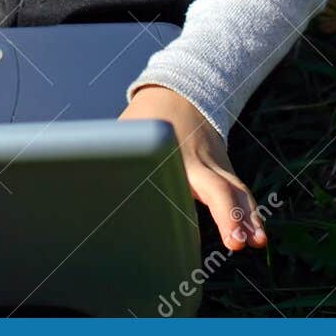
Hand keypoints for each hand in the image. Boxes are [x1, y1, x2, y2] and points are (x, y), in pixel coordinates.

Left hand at [119, 84, 266, 251]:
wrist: (180, 93)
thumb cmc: (144, 120)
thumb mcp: (125, 132)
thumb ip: (110, 156)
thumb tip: (79, 180)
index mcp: (168, 150)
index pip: (174, 174)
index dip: (179, 194)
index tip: (180, 220)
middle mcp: (198, 160)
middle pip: (217, 185)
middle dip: (227, 213)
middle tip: (235, 240)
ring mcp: (216, 164)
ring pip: (235, 190)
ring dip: (247, 217)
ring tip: (255, 242)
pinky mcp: (224, 172)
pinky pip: (239, 192)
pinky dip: (250, 213)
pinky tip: (256, 237)